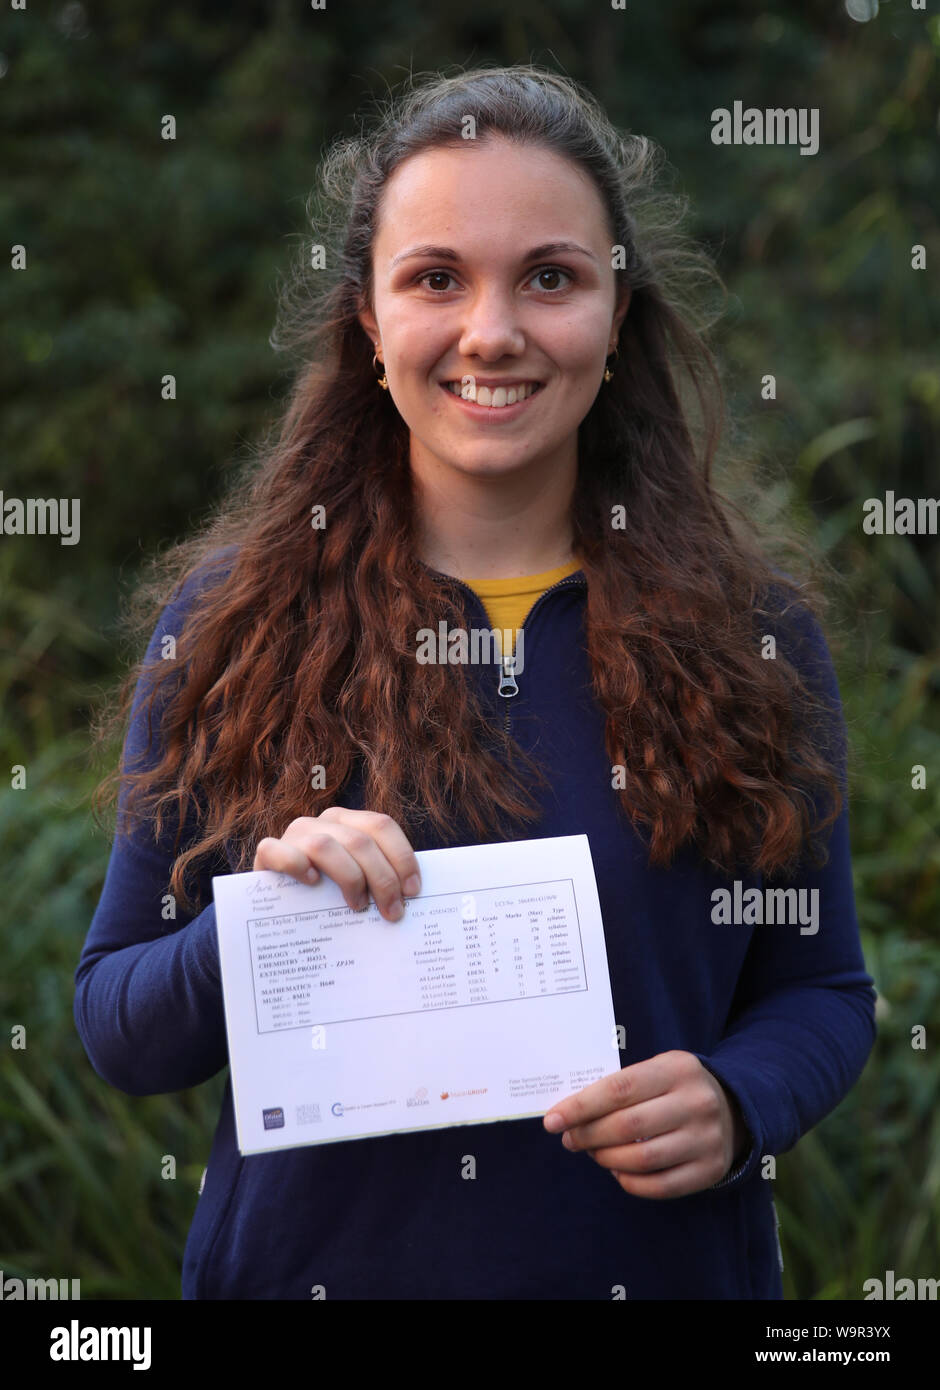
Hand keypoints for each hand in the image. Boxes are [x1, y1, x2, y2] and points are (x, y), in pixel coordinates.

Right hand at [252, 808, 420, 922]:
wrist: (278, 907)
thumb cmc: (327, 895)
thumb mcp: (356, 880)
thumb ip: (377, 877)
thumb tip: (411, 896)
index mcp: (347, 822)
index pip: (381, 825)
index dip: (401, 856)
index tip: (413, 891)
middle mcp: (321, 822)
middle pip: (360, 841)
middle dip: (383, 878)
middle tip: (392, 912)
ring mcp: (294, 835)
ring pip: (326, 846)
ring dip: (349, 878)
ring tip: (358, 907)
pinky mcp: (268, 852)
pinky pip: (280, 851)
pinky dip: (298, 866)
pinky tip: (312, 884)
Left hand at [543, 1050, 748, 1197]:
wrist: (735, 1108)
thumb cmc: (677, 1088)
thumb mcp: (656, 1070)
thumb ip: (619, 1087)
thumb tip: (569, 1113)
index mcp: (677, 1069)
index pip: (619, 1089)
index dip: (581, 1106)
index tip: (552, 1120)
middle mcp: (696, 1103)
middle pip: (628, 1125)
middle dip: (588, 1135)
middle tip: (570, 1139)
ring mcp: (706, 1139)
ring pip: (642, 1159)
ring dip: (606, 1159)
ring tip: (594, 1153)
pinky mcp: (710, 1169)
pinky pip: (660, 1186)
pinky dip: (630, 1182)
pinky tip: (617, 1171)